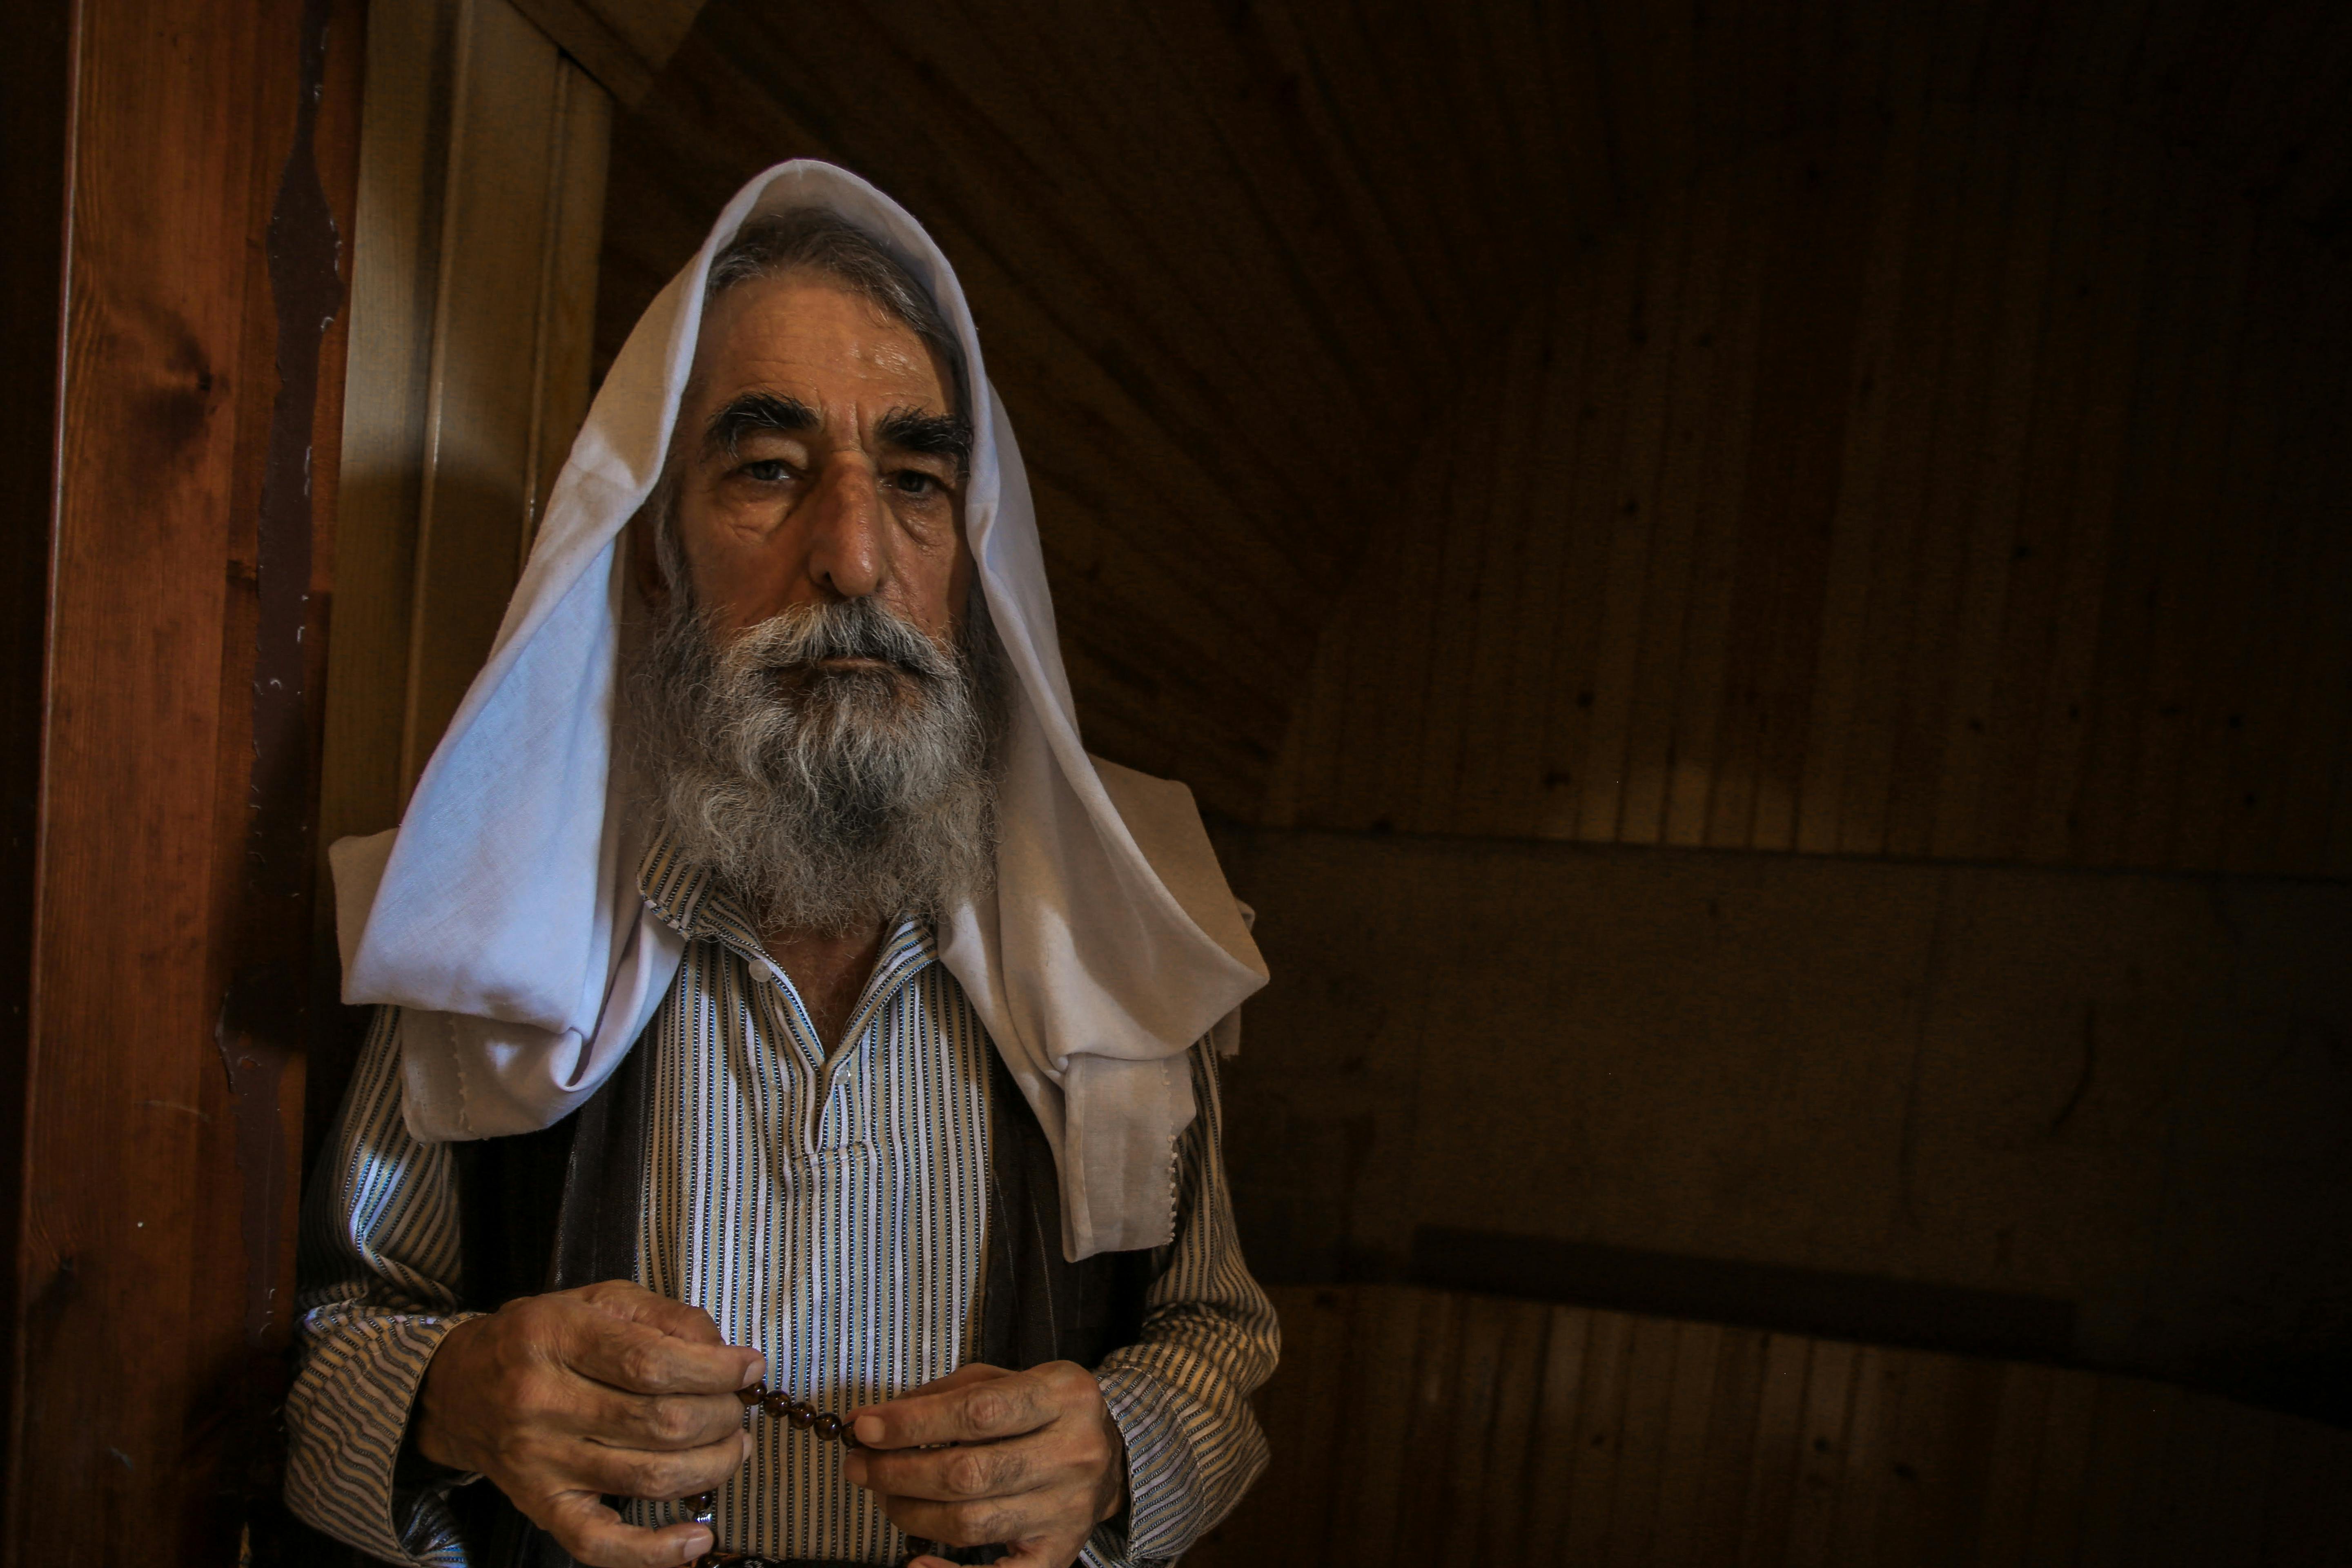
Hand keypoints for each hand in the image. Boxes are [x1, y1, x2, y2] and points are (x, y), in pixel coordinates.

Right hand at [415, 1279, 763, 1567]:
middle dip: (720, 1417)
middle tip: (738, 1408)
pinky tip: (696, 1539)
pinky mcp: (541, 1507)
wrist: (456, 1388)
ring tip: (733, 1448)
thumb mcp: (596, 1300)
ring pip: (646, 1477)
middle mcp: (543, 1403)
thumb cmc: (539, 1338)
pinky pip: (599, 1544)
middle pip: (660, 1421)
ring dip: (710, 1467)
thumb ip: (662, 1316)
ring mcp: (540, 1463)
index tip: (748, 1367)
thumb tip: (721, 1350)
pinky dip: (654, 1551)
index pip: (652, 1362)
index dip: (714, 1369)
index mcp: (557, 1338)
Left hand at [842, 1362, 1126, 1567]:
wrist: (1110, 1456)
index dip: (913, 1423)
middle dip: (898, 1472)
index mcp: (1063, 1396)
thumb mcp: (1003, 1381)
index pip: (979, 1411)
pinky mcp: (1059, 1553)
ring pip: (972, 1523)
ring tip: (882, 1494)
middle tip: (858, 1466)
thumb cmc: (1041, 1412)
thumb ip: (940, 1396)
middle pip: (969, 1473)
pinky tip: (916, 1561)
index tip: (863, 1428)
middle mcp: (1073, 1453)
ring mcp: (1067, 1509)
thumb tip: (870, 1423)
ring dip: (910, 1512)